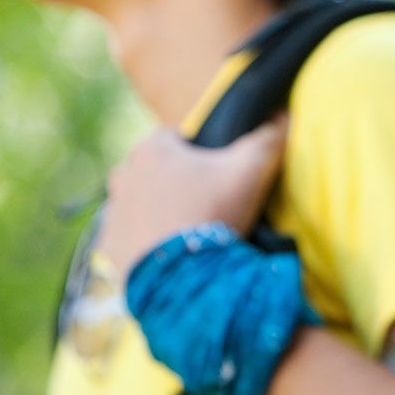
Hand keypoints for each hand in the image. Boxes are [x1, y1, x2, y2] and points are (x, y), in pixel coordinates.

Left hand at [97, 115, 288, 273]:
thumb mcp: (251, 170)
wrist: (184, 280)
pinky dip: (149, 242)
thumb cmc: (213, 214)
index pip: (178, 138)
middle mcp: (122, 175)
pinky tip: (174, 254)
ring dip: (162, 211)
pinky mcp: (109, 247)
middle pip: (158, 170)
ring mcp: (111, 213)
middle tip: (209, 207)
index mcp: (151, 149)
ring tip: (192, 233)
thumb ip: (269, 138)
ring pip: (143, 203)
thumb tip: (285, 115)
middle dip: (179, 183)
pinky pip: (131, 237)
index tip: (220, 177)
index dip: (202, 154)